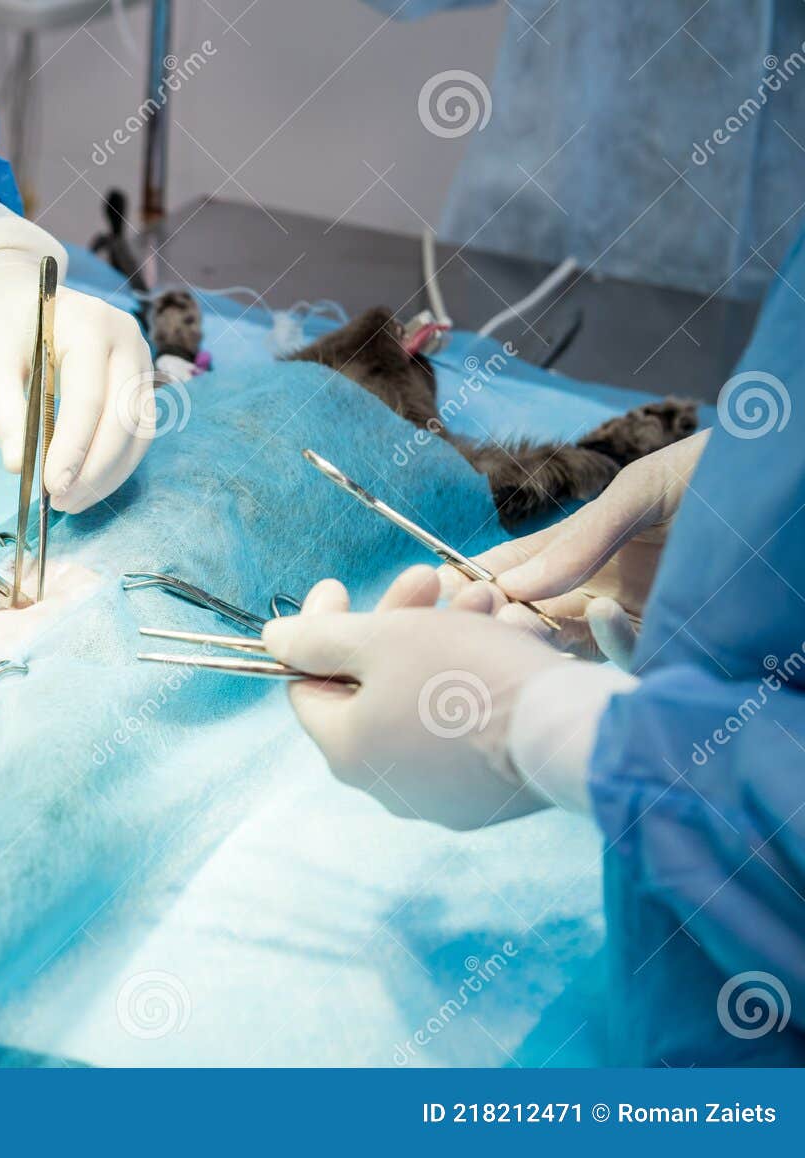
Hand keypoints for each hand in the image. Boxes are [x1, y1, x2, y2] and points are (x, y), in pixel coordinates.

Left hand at [0, 253, 154, 513]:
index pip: (89, 396)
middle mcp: (126, 338)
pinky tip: (87, 486)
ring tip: (72, 503)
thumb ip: (2, 410)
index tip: (54, 487)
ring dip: (109, 474)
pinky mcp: (141, 382)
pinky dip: (116, 465)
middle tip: (62, 504)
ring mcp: (140, 359)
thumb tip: (18, 467)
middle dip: (94, 468)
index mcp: (89, 323)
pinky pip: (139, 432)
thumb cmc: (1, 328)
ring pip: (139, 431)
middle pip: (123, 417)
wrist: (19, 299)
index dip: (74, 447)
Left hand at [260, 569, 573, 828]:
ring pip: (425, 698)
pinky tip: (510, 636)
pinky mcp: (489, 794)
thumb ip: (318, 638)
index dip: (319, 627)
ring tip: (485, 599)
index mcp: (345, 751)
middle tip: (427, 578)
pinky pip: (468, 725)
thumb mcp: (383, 640)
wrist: (572, 735)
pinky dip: (479, 677)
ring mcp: (439, 795)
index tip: (340, 586)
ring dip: (446, 638)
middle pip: (371, 686)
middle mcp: (384, 785)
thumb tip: (271, 640)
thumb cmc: (466, 679)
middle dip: (398, 622)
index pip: (305, 683)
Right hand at [441, 430, 707, 663]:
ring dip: (539, 645)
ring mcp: (631, 622)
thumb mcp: (642, 492)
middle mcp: (594, 593)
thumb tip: (511, 587)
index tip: (431, 599)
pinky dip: (607, 647)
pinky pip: (624, 664)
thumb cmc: (722, 474)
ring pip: (564, 654)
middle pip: (521, 624)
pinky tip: (606, 616)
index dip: (462, 589)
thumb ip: (579, 538)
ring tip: (527, 622)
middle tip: (484, 623)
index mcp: (574, 552)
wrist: (790, 488)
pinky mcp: (671, 645)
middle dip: (494, 628)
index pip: (499, 576)